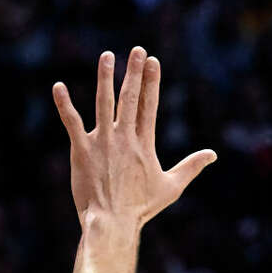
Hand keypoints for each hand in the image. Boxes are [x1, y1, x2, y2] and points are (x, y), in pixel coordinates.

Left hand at [53, 47, 214, 228]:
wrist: (112, 222)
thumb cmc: (141, 208)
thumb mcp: (171, 186)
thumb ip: (191, 166)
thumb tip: (213, 154)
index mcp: (144, 143)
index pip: (149, 105)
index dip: (151, 82)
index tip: (153, 61)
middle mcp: (124, 138)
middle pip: (130, 98)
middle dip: (134, 72)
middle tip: (137, 50)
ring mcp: (102, 142)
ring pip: (103, 103)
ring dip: (105, 78)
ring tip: (107, 56)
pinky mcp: (81, 151)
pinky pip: (71, 123)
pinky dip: (64, 105)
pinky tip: (58, 87)